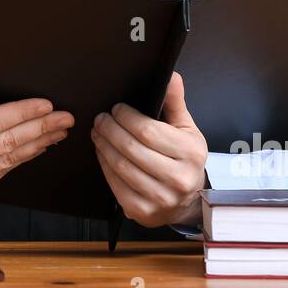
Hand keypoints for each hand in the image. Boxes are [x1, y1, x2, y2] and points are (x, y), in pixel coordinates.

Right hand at [0, 46, 73, 224]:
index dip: (20, 113)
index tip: (45, 104)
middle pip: (9, 142)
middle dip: (42, 128)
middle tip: (67, 118)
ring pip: (9, 160)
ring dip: (37, 145)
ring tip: (59, 132)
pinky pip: (0, 173)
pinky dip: (21, 160)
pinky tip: (34, 150)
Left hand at [91, 71, 207, 228]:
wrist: (187, 202)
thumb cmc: (184, 160)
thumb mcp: (186, 129)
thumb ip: (175, 101)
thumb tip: (170, 76)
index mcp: (190, 153)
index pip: (148, 130)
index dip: (126, 117)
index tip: (116, 109)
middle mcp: (178, 177)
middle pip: (131, 148)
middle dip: (110, 129)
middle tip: (100, 119)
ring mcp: (160, 198)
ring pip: (121, 166)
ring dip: (103, 146)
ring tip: (97, 133)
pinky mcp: (142, 211)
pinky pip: (115, 185)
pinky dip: (104, 166)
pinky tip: (102, 153)